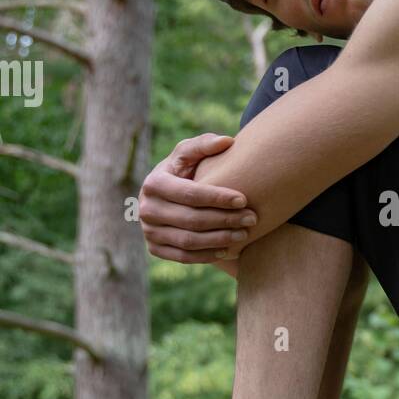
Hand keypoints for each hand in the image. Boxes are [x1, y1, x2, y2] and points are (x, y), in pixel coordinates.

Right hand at [139, 134, 256, 263]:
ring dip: (220, 239)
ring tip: (244, 234)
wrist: (166, 196)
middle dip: (225, 220)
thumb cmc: (183, 170)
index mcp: (154, 183)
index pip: (190, 194)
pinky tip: (229, 249)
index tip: (244, 199)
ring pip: (189, 241)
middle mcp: (147, 209)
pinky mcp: (154, 249)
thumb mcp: (188, 153)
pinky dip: (207, 255)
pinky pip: (183, 257)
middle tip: (251, 218)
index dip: (218, 198)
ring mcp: (149, 231)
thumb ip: (205, 144)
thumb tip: (227, 141)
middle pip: (192, 219)